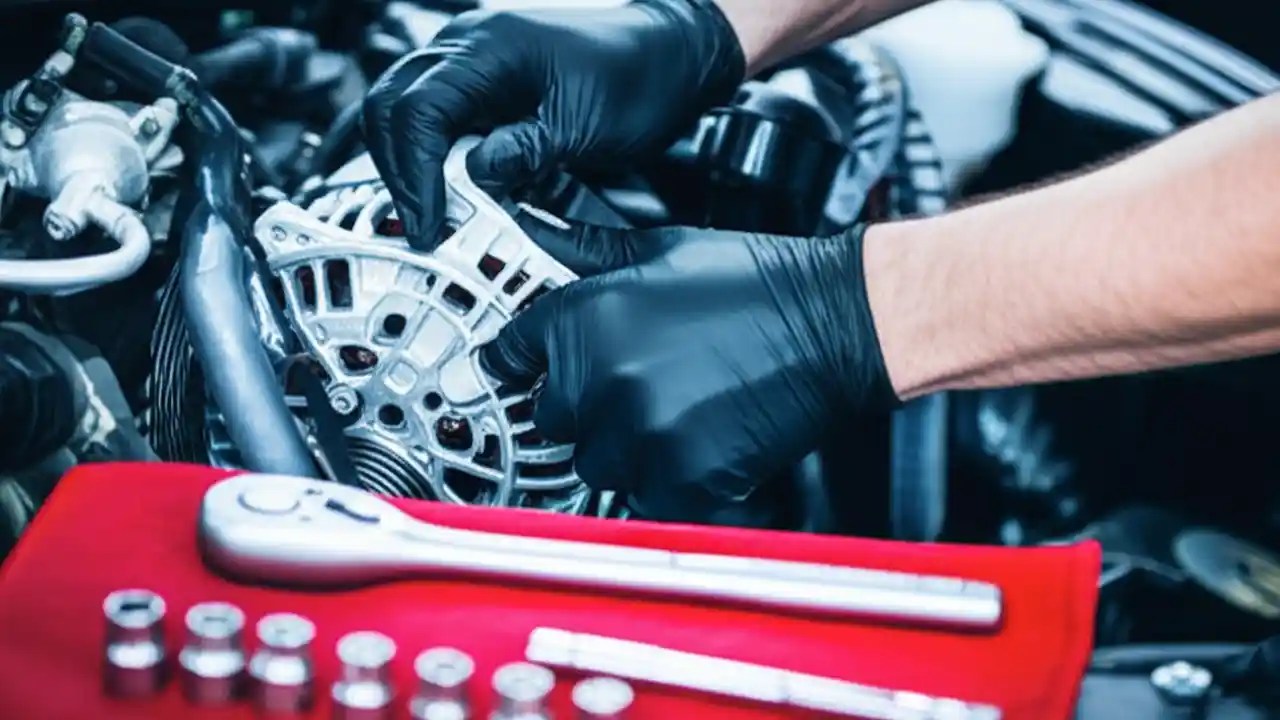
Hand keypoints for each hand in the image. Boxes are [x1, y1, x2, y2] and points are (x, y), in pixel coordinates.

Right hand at [361, 0, 744, 248]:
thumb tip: (474, 176)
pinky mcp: (481, 85)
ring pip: (403, 112)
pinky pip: (432, 117)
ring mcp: (470, 62)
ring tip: (433, 215)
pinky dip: (430, 156)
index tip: (430, 223)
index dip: (414, 173)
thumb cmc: (640, 80)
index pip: (417, 110)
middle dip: (399, 173)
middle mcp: (468, 47)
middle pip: (392, 106)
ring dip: (409, 166)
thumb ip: (526, 150)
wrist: (670, 59)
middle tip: (423, 227)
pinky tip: (449, 191)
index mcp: (489, 49)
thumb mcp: (586, 126)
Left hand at [480, 215, 899, 522]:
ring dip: (624, 450)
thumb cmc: (757, 284)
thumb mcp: (659, 249)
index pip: (505, 357)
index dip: (517, 368)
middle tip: (634, 390)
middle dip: (583, 409)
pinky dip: (664, 483)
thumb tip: (540, 233)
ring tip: (673, 415)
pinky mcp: (679, 479)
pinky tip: (697, 442)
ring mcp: (639, 433)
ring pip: (596, 464)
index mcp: (584, 316)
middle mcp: (600, 377)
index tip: (522, 377)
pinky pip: (643, 498)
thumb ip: (587, 253)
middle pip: (550, 420)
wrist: (834, 323)